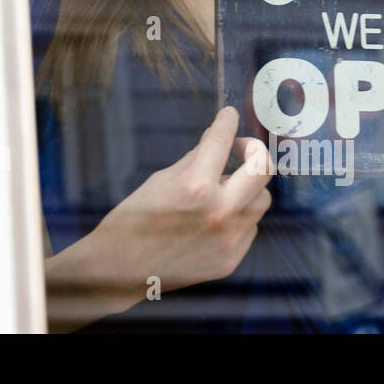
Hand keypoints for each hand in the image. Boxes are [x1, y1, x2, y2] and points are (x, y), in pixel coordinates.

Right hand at [81, 106, 272, 307]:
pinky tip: (213, 220)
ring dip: (246, 188)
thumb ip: (194, 160)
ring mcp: (229, 239)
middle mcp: (219, 212)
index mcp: (195, 186)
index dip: (227, 121)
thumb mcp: (160, 179)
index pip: (222, 140)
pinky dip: (237, 217)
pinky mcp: (231, 259)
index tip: (229, 115)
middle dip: (253, 150)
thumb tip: (216, 140)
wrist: (121, 269)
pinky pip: (248, 227)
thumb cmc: (134, 220)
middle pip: (262, 169)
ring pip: (260, 200)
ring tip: (223, 189)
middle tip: (240, 148)